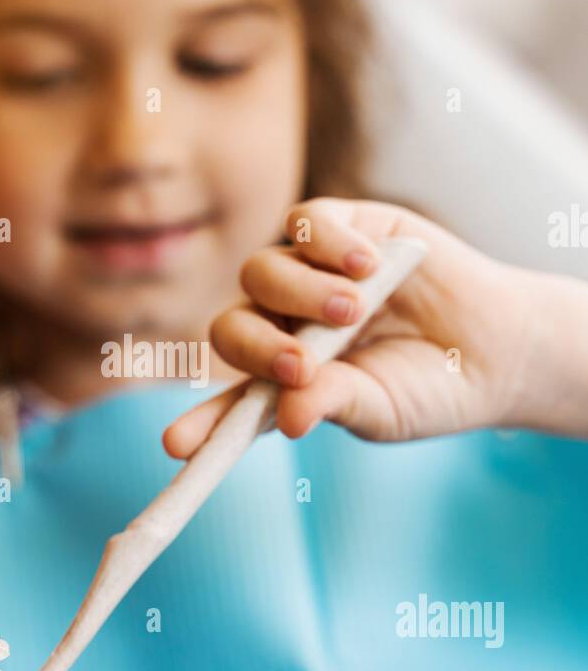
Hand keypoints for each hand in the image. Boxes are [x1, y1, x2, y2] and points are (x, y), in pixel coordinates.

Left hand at [164, 197, 576, 453]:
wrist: (494, 347)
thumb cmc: (429, 387)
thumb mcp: (379, 408)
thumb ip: (332, 403)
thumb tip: (288, 415)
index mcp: (282, 381)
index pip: (229, 399)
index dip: (202, 422)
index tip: (177, 447)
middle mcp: (283, 325)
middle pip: (233, 325)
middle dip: (258, 348)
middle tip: (301, 365)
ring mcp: (308, 275)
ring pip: (263, 270)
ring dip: (300, 295)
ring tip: (354, 311)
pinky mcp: (342, 229)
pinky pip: (306, 224)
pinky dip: (328, 244)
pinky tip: (368, 265)